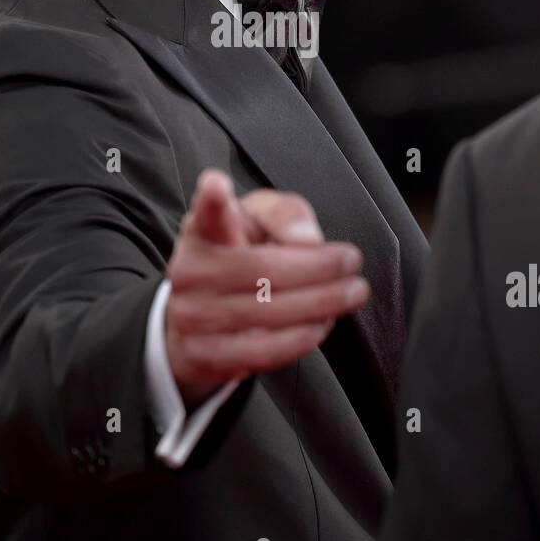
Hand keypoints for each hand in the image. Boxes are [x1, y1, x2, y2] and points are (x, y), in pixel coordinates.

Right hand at [165, 168, 368, 408]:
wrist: (199, 316)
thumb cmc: (237, 254)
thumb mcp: (258, 219)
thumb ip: (284, 214)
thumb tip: (307, 240)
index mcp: (202, 229)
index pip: (204, 213)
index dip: (211, 200)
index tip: (218, 186)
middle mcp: (189, 271)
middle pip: (259, 268)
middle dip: (315, 267)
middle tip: (350, 261)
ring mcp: (191, 316)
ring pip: (265, 312)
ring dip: (318, 303)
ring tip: (351, 292)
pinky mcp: (202, 354)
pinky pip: (259, 351)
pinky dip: (298, 338)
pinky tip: (322, 323)